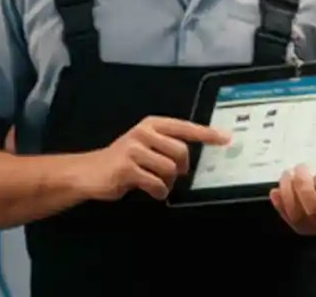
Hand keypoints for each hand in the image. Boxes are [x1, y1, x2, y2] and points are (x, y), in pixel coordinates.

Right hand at [81, 116, 230, 201]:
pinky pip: (157, 184)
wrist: (89, 172)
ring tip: (156, 181)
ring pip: (170, 169)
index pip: (185, 127)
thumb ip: (166, 144)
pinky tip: (151, 190)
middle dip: (181, 168)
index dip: (207, 133)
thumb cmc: (122, 160)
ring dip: (167, 181)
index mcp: (152, 124)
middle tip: (172, 174)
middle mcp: (144, 133)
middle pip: (181, 151)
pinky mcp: (127, 168)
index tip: (226, 138)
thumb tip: (192, 156)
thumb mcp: (145, 144)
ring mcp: (134, 149)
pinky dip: (158, 191)